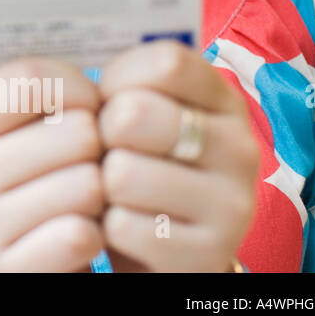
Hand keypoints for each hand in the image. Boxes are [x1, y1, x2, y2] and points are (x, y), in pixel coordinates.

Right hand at [0, 58, 105, 270]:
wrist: (25, 268)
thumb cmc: (39, 188)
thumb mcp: (24, 137)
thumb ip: (46, 96)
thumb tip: (113, 62)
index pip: (32, 76)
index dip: (80, 88)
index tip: (88, 110)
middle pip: (73, 131)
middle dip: (97, 149)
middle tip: (87, 168)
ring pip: (87, 185)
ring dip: (102, 197)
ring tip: (85, 205)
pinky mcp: (5, 271)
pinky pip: (82, 236)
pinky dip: (96, 237)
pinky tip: (82, 238)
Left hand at [97, 40, 259, 271]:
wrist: (161, 250)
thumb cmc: (137, 164)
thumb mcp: (138, 117)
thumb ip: (122, 86)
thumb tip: (74, 81)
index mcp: (223, 101)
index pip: (166, 61)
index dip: (117, 79)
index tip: (109, 100)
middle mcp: (240, 148)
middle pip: (135, 112)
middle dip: (100, 133)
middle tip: (108, 152)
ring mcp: (232, 205)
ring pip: (122, 174)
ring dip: (100, 185)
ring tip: (116, 192)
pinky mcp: (207, 254)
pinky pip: (121, 227)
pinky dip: (106, 229)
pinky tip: (124, 230)